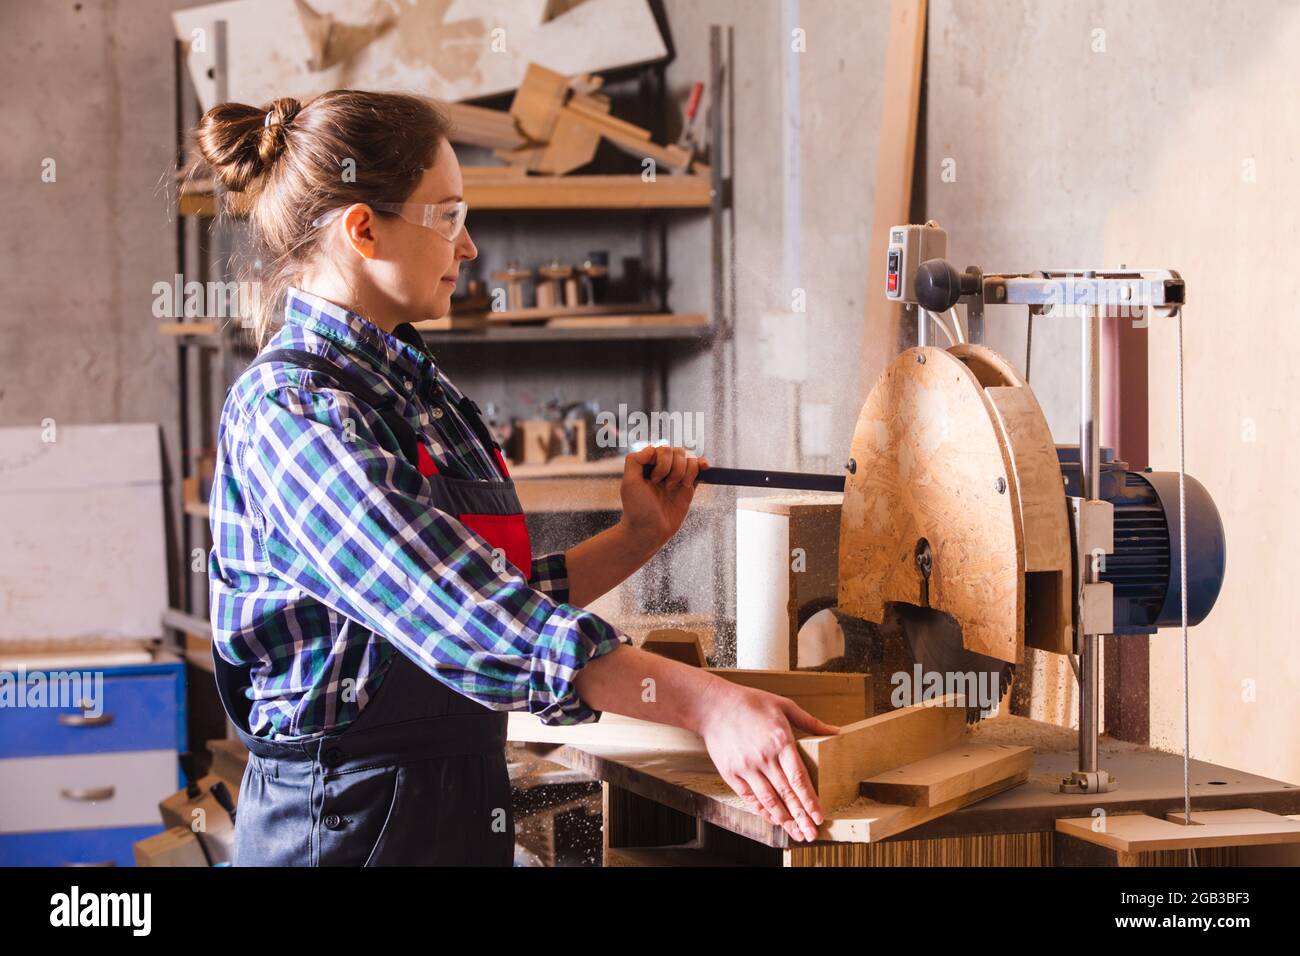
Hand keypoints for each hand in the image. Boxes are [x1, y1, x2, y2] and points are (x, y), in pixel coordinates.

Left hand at [618, 446, 708, 552]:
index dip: (661, 462)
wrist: (650, 531)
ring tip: (674, 488)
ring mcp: (676, 477)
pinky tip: (704, 467)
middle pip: (678, 452)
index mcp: (648, 465)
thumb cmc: (637, 509)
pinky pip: (699, 469)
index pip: (662, 449)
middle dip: (672, 468)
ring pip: (689, 459)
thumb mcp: (629, 483)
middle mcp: (662, 468)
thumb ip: (635, 460)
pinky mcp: (688, 487)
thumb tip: (652, 448)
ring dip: (684, 472)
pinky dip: (702, 465)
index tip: (653, 480)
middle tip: (664, 486)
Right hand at [695, 680, 839, 842]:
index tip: (820, 816)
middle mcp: (764, 758)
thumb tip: (835, 731)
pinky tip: (772, 819)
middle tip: (811, 834)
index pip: (799, 779)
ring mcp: (747, 767)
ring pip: (768, 800)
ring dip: (783, 819)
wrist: (713, 705)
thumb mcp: (783, 705)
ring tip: (796, 832)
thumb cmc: (749, 702)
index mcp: (781, 741)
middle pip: (786, 794)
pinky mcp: (731, 773)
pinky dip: (762, 810)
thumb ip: (810, 722)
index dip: (810, 800)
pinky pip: (749, 797)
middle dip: (801, 817)